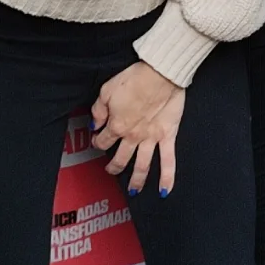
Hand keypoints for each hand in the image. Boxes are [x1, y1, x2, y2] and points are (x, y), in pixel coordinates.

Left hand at [91, 61, 184, 196]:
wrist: (160, 74)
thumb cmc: (135, 79)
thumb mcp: (107, 90)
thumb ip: (98, 110)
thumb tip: (95, 124)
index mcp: (116, 126)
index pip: (103, 141)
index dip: (98, 142)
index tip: (97, 140)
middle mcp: (132, 137)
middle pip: (120, 158)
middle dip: (113, 166)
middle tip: (110, 169)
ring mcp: (151, 139)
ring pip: (141, 165)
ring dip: (136, 180)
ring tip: (133, 190)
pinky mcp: (168, 135)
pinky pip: (168, 160)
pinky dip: (167, 177)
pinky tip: (164, 191)